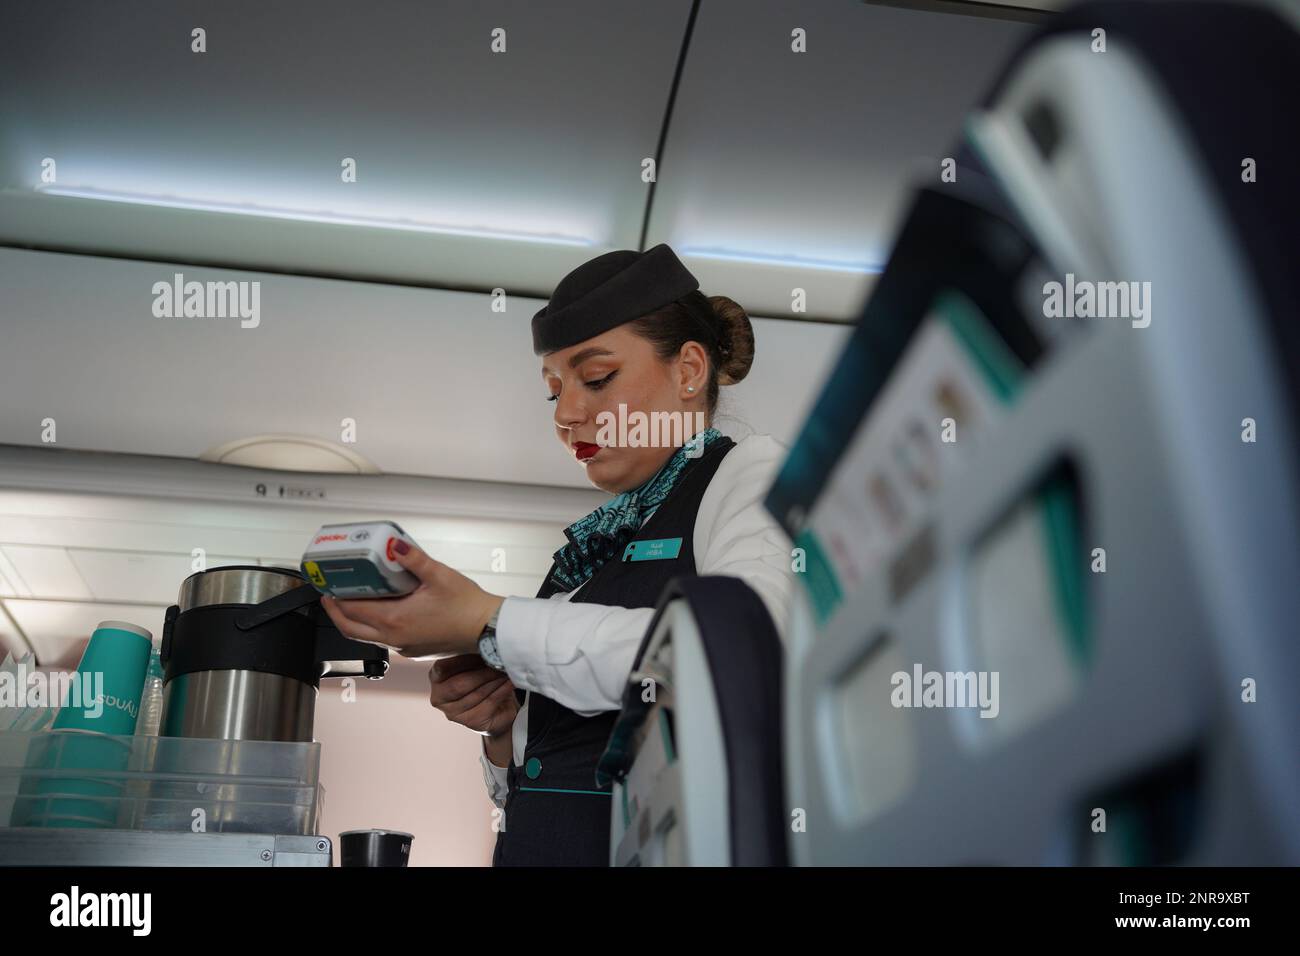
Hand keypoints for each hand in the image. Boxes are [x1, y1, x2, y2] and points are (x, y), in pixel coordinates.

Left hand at [319, 539, 504, 658]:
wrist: (487, 629)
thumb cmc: (467, 606)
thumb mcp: (439, 575)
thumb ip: (412, 558)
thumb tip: (393, 545)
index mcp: (395, 620)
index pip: (353, 610)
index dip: (337, 597)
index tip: (329, 585)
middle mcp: (394, 637)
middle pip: (351, 629)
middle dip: (335, 612)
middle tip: (330, 595)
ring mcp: (403, 646)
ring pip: (365, 637)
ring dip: (353, 621)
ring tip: (351, 601)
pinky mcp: (412, 649)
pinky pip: (383, 639)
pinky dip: (372, 626)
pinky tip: (381, 610)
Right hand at [428, 654, 518, 737]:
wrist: (497, 708)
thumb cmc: (483, 682)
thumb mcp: (475, 665)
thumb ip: (473, 655)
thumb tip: (485, 644)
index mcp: (436, 679)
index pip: (443, 668)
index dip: (462, 659)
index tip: (479, 649)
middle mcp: (439, 698)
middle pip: (460, 683)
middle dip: (483, 671)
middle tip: (499, 660)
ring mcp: (453, 713)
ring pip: (478, 693)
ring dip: (495, 679)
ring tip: (507, 669)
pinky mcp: (471, 722)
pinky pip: (490, 702)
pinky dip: (502, 690)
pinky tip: (510, 682)